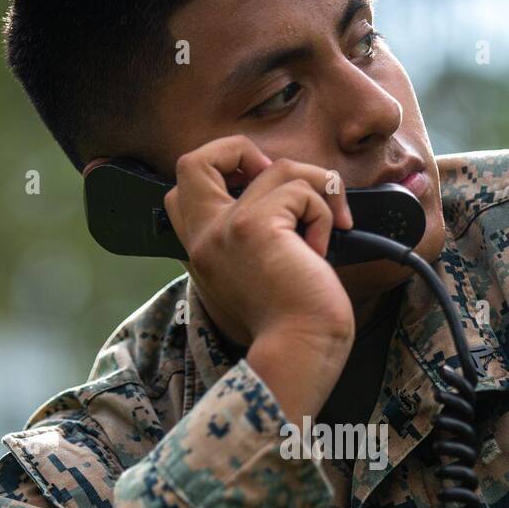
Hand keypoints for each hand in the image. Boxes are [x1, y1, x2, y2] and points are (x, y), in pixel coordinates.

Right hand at [163, 135, 354, 355]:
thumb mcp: (258, 286)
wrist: (299, 356)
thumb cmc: (290, 332)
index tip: (261, 198)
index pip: (181, 195)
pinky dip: (325, 211)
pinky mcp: (258, 227)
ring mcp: (226, 230)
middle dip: (240, 151)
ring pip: (276, 167)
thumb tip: (293, 218)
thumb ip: (252, 251)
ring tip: (328, 228)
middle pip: (194, 161)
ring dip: (314, 189)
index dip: (220, 176)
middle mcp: (205, 239)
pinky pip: (302, 190)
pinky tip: (324, 249)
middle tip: (278, 186)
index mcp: (202, 255)